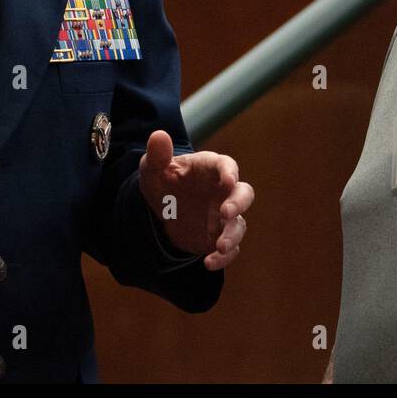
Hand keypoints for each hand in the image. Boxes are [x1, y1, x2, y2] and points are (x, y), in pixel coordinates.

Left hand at [138, 130, 254, 270]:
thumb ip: (157, 155)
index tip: (229, 180)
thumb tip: (159, 134)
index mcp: (210, 169)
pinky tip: (209, 263)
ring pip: (240, 224)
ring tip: (219, 246)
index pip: (227, 165)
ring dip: (233, 236)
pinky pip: (231, 248)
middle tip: (226, 213)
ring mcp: (224, 215)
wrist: (161, 209)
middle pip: (244, 193)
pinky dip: (224, 257)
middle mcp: (223, 191)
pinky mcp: (220, 235)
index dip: (230, 172)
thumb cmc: (162, 181)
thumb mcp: (152, 169)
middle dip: (239, 203)